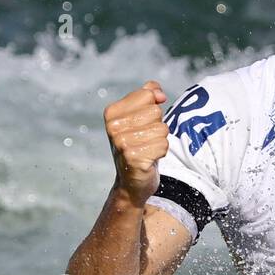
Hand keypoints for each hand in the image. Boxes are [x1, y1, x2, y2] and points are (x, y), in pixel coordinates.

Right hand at [104, 81, 169, 205]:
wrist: (131, 181)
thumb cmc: (138, 145)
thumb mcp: (140, 117)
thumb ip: (148, 96)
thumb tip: (159, 93)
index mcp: (112, 112)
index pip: (148, 95)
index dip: (153, 109)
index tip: (143, 123)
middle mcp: (113, 127)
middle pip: (156, 112)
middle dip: (157, 126)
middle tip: (145, 139)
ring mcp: (122, 143)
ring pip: (162, 129)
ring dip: (160, 140)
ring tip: (147, 149)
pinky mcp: (134, 158)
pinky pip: (163, 145)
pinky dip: (161, 153)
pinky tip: (149, 159)